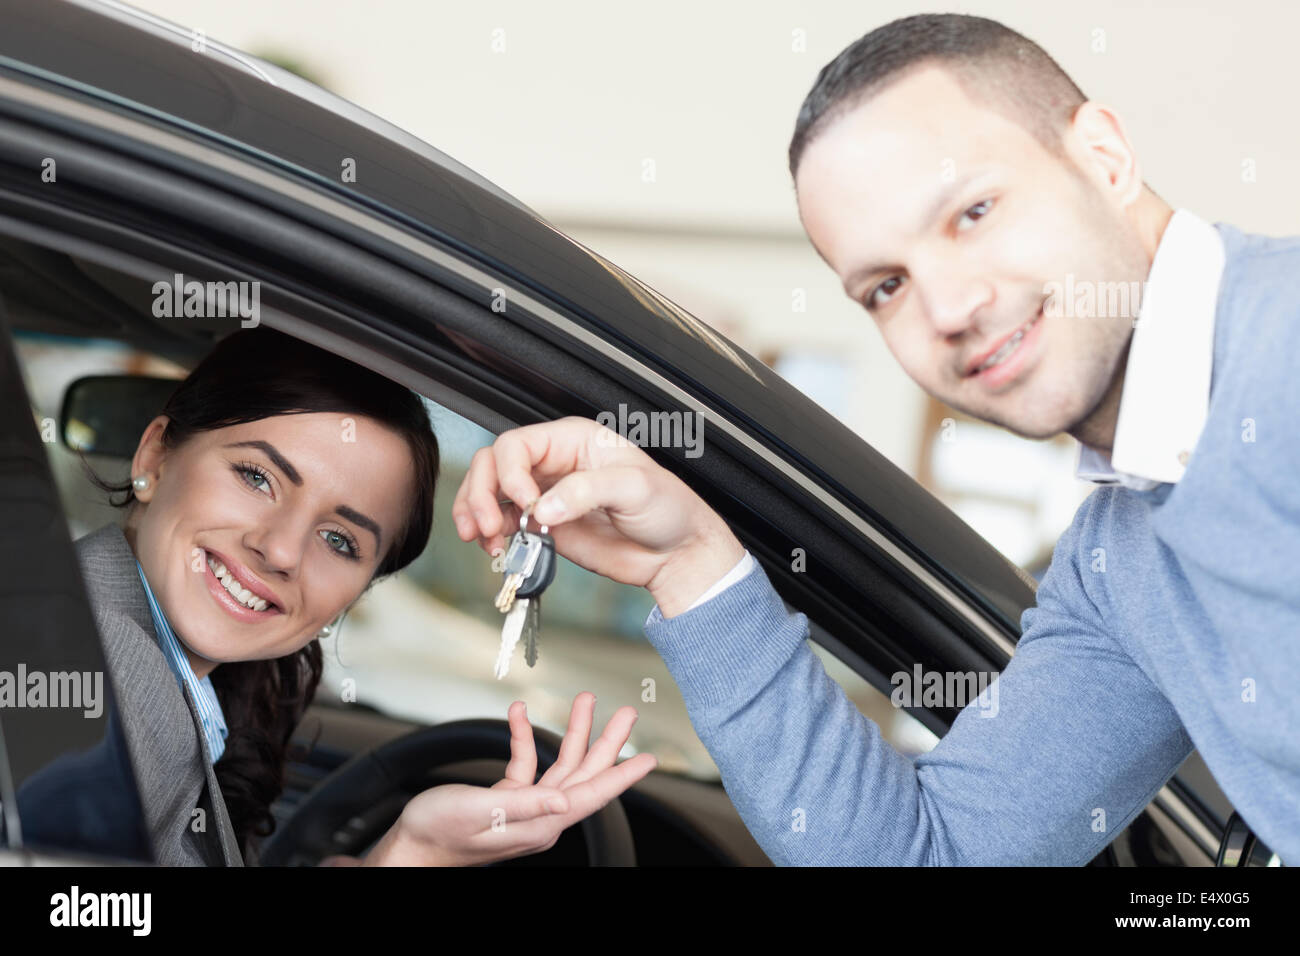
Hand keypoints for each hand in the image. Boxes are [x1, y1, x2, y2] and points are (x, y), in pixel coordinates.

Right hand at [355, 692, 655, 865]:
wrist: (409, 845)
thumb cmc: (439, 832)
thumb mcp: (483, 812)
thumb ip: (527, 805)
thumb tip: (567, 804)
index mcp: (540, 824)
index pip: (592, 795)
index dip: (622, 776)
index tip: (649, 758)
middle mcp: (539, 816)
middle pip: (584, 775)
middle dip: (607, 742)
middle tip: (627, 713)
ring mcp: (524, 807)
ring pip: (560, 765)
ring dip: (572, 732)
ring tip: (585, 701)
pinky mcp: (506, 798)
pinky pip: (525, 763)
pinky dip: (523, 737)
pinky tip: (518, 714)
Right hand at [451, 416, 744, 615]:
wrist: (676, 553)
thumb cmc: (668, 509)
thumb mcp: (634, 489)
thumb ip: (586, 492)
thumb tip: (541, 507)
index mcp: (573, 440)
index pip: (518, 444)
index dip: (510, 472)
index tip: (525, 502)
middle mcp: (553, 463)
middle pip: (493, 465)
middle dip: (482, 493)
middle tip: (490, 525)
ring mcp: (544, 495)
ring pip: (489, 492)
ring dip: (476, 513)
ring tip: (484, 539)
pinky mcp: (542, 526)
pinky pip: (503, 523)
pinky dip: (490, 535)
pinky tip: (496, 547)